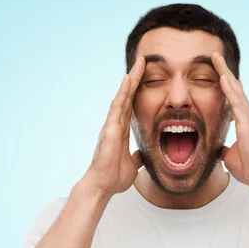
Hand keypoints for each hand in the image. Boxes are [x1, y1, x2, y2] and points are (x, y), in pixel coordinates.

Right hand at [77, 56, 145, 197]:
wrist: (103, 187)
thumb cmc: (114, 177)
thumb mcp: (133, 165)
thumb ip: (138, 157)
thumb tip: (144, 154)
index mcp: (121, 130)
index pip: (132, 105)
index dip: (138, 90)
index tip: (145, 75)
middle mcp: (115, 124)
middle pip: (127, 96)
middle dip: (135, 78)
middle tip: (143, 60)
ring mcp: (111, 125)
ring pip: (122, 97)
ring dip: (130, 80)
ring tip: (138, 63)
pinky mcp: (109, 129)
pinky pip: (117, 107)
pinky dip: (122, 92)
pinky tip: (127, 79)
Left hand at [212, 52, 248, 190]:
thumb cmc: (248, 168)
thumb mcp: (230, 156)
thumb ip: (225, 149)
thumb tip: (218, 150)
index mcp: (245, 122)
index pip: (233, 98)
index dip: (226, 85)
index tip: (219, 72)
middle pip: (234, 88)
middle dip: (224, 71)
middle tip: (215, 56)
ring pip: (235, 90)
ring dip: (225, 73)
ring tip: (215, 58)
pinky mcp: (247, 122)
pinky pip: (236, 102)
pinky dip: (229, 88)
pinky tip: (222, 77)